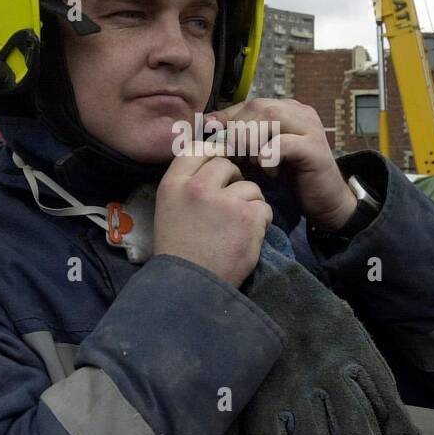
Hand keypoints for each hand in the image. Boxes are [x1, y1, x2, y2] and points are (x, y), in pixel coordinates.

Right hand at [154, 145, 271, 288]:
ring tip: (236, 227)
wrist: (190, 285)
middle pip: (226, 164)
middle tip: (228, 205)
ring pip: (250, 187)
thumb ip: (188, 181)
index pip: (198, 148)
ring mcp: (224, 203)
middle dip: (232, 181)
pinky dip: (260, 222)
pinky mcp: (247, 219)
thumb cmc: (180, 248)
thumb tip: (215, 157)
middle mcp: (198, 188)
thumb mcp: (170, 207)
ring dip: (248, 204)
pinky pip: (263, 208)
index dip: (214, 154)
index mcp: (173, 184)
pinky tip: (246, 237)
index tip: (221, 168)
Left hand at [204, 98, 356, 231]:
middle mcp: (300, 112)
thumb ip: (239, 138)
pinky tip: (267, 169)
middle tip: (233, 154)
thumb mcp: (259, 155)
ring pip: (270, 117)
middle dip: (238, 130)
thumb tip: (206, 123)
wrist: (326, 203)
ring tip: (250, 161)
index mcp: (287, 109)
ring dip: (251, 140)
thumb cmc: (290, 180)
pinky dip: (268, 155)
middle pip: (258, 106)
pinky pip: (283, 143)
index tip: (214, 138)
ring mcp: (310, 127)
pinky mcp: (315, 148)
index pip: (249, 104)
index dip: (228, 119)